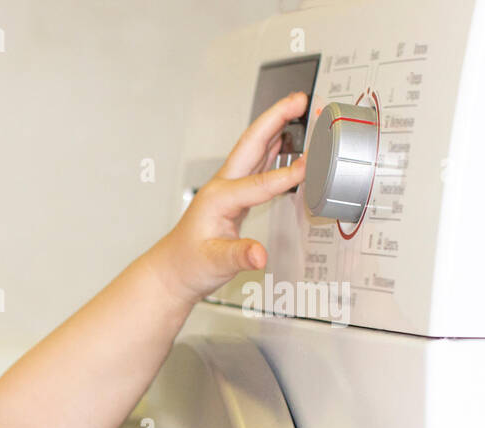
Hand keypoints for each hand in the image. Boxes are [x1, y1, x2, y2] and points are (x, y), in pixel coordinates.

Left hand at [146, 90, 310, 307]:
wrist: (172, 271)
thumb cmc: (188, 265)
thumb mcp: (214, 263)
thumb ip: (238, 256)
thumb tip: (259, 255)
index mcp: (219, 199)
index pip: (259, 183)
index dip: (287, 174)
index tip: (312, 163)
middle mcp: (222, 187)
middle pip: (252, 144)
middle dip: (276, 118)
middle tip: (300, 98)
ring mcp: (227, 189)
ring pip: (254, 149)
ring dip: (276, 126)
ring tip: (299, 107)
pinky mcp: (233, 195)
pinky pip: (256, 164)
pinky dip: (273, 148)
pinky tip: (284, 140)